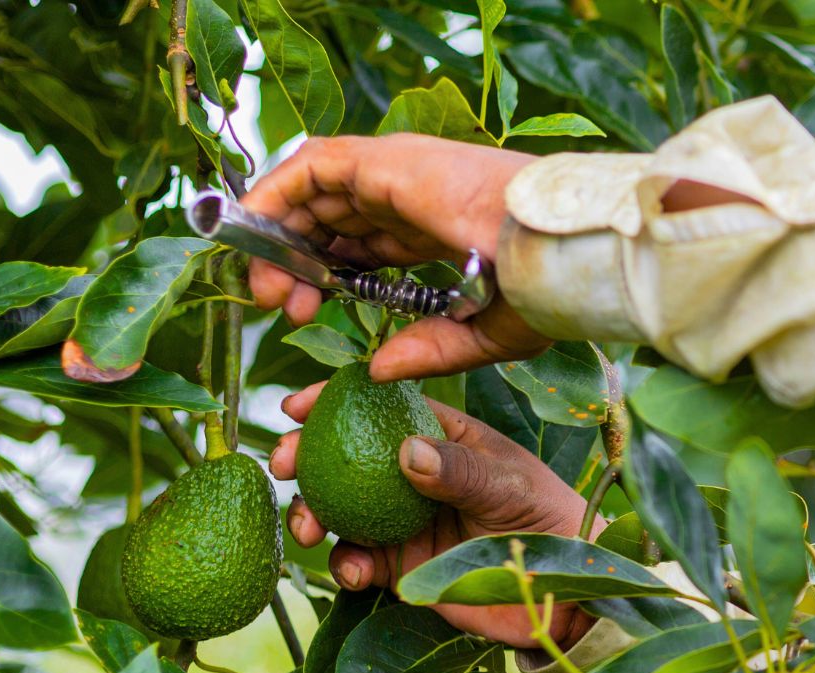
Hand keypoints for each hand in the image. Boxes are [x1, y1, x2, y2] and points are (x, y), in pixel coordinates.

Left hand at [243, 134, 551, 381]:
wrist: (556, 252)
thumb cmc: (540, 291)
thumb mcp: (480, 334)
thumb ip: (429, 349)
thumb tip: (376, 370)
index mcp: (433, 230)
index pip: (362, 243)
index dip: (325, 275)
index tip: (305, 313)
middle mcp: (408, 197)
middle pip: (329, 220)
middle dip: (294, 262)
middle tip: (279, 307)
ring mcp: (394, 174)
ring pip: (312, 193)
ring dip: (278, 236)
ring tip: (267, 286)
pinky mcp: (382, 160)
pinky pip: (309, 167)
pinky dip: (274, 194)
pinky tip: (258, 233)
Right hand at [268, 381, 603, 649]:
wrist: (566, 591)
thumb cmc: (549, 519)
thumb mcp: (509, 487)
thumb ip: (460, 471)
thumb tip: (406, 451)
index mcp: (440, 435)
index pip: (379, 406)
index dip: (332, 401)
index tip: (294, 404)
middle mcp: (414, 474)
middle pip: (345, 456)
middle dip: (305, 457)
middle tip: (283, 465)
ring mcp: (404, 519)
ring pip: (341, 509)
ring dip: (313, 513)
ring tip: (307, 526)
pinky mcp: (402, 566)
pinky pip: (359, 561)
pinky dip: (345, 564)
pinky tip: (351, 570)